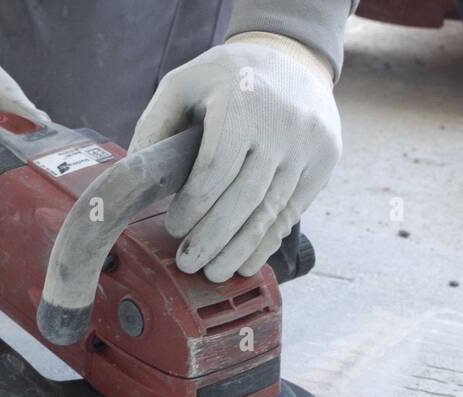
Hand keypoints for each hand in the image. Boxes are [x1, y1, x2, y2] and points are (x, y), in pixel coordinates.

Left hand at [130, 33, 341, 282]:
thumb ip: (156, 125)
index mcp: (242, 101)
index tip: (174, 227)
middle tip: (188, 264)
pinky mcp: (325, 161)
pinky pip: (291, 212)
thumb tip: (138, 179)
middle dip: (212, 240)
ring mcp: (309, 144)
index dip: (193, 207)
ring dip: (238, 250)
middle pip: (243, 199)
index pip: (215, 169)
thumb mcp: (183, 83)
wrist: (293, 58)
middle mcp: (281, 124)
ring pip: (269, 212)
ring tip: (213, 272)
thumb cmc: (227, 77)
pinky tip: (244, 262)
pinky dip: (266, 243)